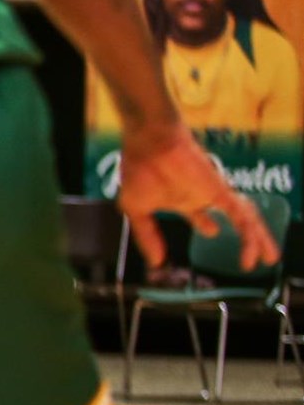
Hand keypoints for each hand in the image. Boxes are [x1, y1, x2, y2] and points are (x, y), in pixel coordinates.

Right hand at [118, 123, 277, 270]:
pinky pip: (243, 217)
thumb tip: (156, 262)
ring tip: (268, 258)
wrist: (151, 142)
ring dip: (257, 241)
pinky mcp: (221, 193)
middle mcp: (202, 196)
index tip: (211, 233)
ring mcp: (213, 194)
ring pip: (244, 221)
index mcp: (182, 199)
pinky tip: (257, 251)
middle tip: (249, 256)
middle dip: (243, 236)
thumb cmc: (139, 170)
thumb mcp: (136, 209)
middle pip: (230, 219)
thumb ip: (147, 236)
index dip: (205, 225)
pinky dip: (252, 235)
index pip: (199, 215)